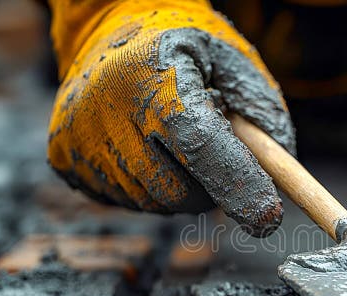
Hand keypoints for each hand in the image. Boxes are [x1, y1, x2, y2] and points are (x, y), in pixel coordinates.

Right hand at [47, 0, 293, 235]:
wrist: (109, 27)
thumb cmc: (184, 47)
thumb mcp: (235, 63)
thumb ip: (263, 116)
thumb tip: (282, 178)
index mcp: (154, 75)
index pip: (201, 145)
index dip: (238, 186)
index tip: (268, 218)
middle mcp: (107, 108)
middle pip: (175, 190)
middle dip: (209, 188)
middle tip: (215, 155)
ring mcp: (79, 138)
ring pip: (152, 202)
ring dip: (179, 186)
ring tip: (172, 140)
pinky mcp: (63, 159)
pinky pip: (124, 200)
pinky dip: (148, 186)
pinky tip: (143, 147)